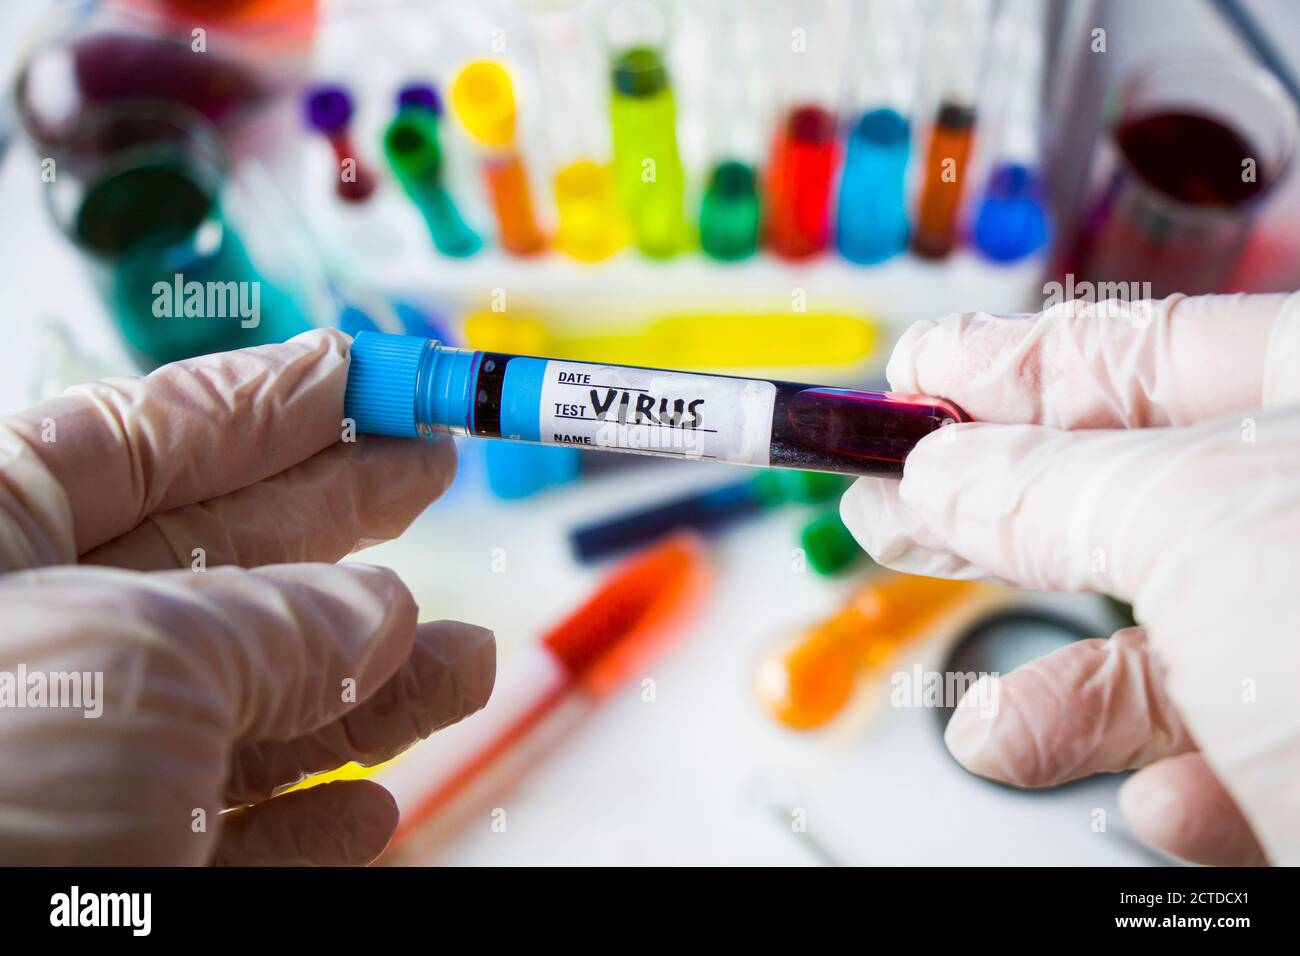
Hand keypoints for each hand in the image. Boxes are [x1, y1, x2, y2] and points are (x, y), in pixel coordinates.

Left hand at [0, 329, 494, 864]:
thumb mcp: (143, 656)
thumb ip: (280, 621)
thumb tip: (380, 610)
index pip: (143, 441)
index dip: (268, 402)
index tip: (359, 372)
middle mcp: (31, 647)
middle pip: (216, 560)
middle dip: (337, 519)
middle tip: (428, 467)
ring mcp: (74, 765)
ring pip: (246, 706)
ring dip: (369, 688)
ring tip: (466, 658)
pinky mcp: (113, 874)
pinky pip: (227, 835)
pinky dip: (310, 821)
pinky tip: (369, 803)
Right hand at [841, 292, 1299, 865]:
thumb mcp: (1211, 527)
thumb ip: (1057, 482)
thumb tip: (944, 465)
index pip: (1150, 356)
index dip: (1007, 362)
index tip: (912, 373)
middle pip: (1135, 494)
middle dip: (997, 510)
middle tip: (889, 499)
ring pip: (1177, 647)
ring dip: (1067, 696)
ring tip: (995, 725)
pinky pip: (1236, 755)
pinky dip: (1174, 783)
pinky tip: (1155, 805)